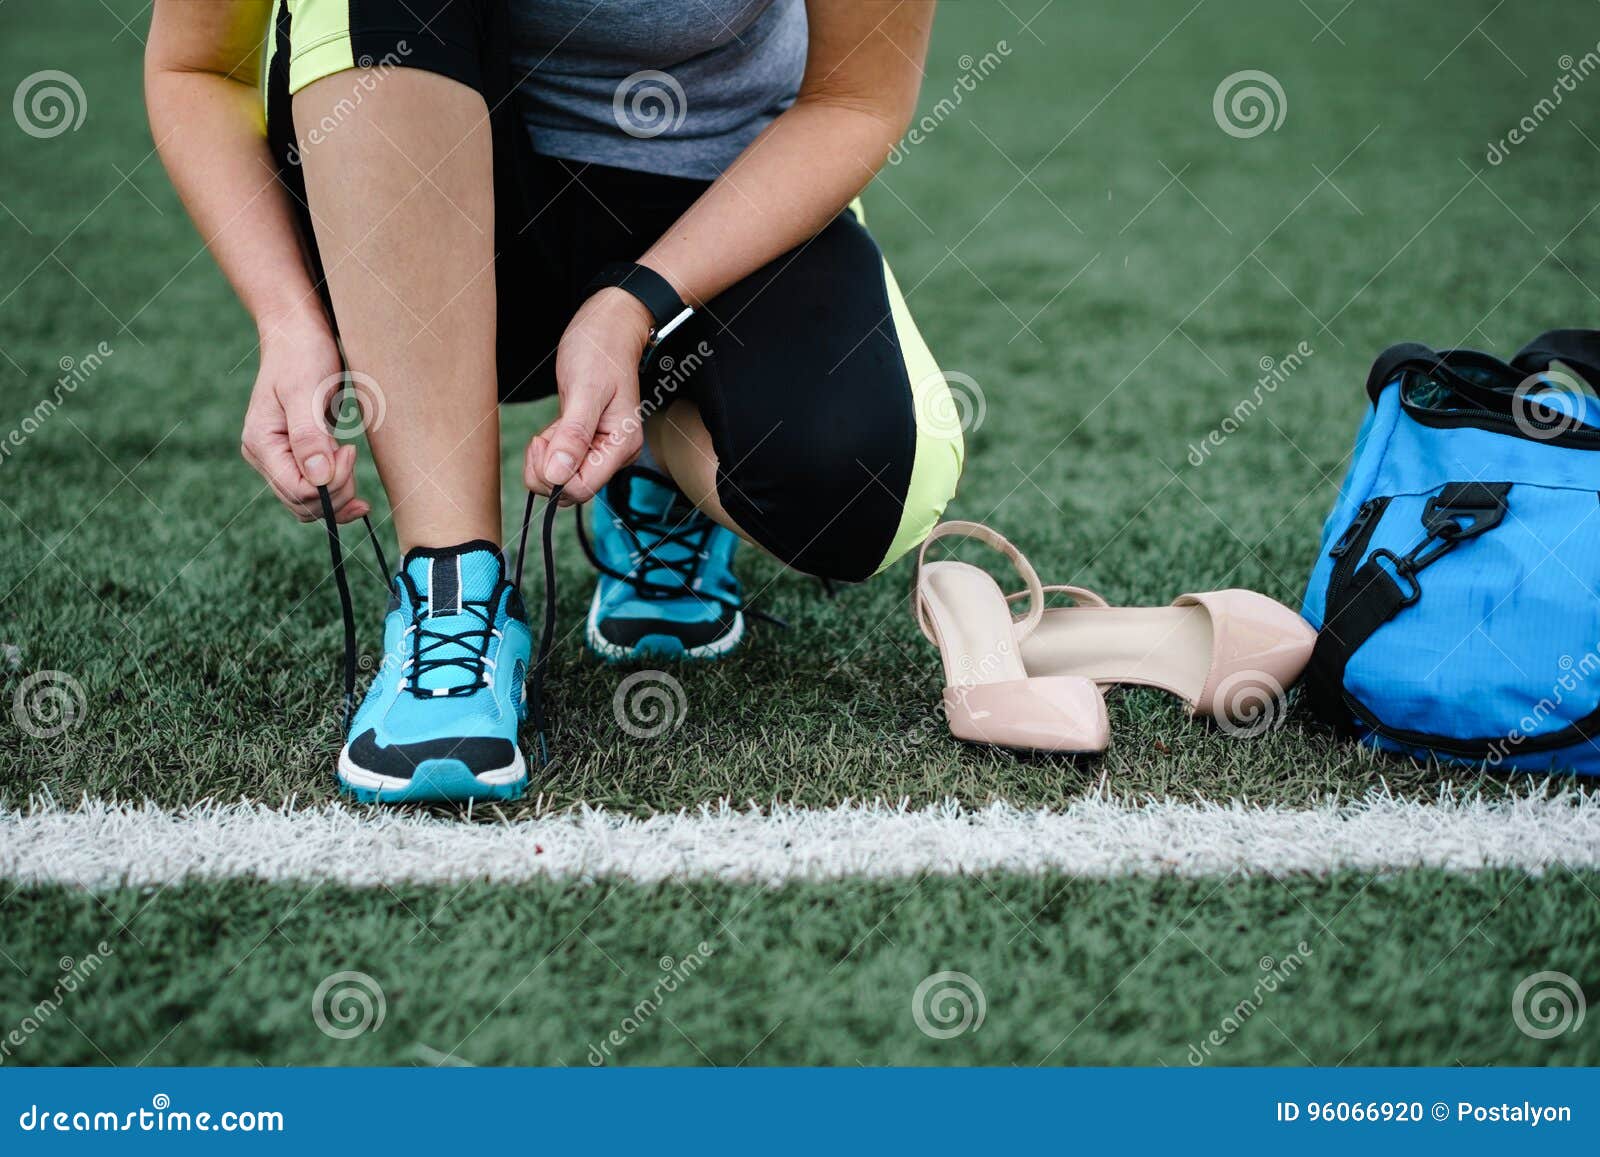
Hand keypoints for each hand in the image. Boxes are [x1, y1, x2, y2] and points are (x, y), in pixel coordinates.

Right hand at [239, 308, 368, 523]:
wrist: (298, 333)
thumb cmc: (302, 355)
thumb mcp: (306, 391)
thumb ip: (309, 436)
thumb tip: (318, 478)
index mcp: (261, 443)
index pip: (298, 492)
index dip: (331, 483)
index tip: (349, 450)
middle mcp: (265, 456)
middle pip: (304, 503)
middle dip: (336, 492)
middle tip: (353, 454)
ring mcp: (279, 457)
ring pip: (310, 501)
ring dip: (337, 492)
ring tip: (351, 457)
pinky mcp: (296, 453)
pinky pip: (315, 486)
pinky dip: (335, 486)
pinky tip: (349, 469)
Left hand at [524, 287, 652, 504]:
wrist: (607, 328)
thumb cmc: (600, 350)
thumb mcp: (584, 389)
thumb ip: (573, 435)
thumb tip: (557, 475)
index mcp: (621, 445)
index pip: (582, 488)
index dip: (554, 475)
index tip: (542, 442)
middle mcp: (614, 454)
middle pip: (571, 491)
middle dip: (546, 470)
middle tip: (541, 436)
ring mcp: (601, 450)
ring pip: (563, 480)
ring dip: (545, 461)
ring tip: (548, 428)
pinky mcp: (587, 445)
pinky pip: (562, 465)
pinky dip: (548, 452)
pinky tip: (552, 429)